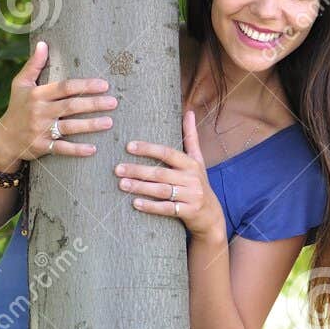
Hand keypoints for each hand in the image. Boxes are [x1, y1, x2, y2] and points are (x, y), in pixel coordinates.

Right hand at [0, 41, 118, 161]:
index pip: (64, 87)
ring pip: (69, 127)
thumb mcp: (21, 84)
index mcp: (37, 94)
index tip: (104, 85)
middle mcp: (40, 111)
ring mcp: (41, 130)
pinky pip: (62, 148)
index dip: (84, 85)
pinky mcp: (42, 147)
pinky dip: (77, 150)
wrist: (5, 138)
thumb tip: (43, 43)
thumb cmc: (17, 107)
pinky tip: (93, 149)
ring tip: (109, 122)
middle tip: (113, 102)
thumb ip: (33, 64)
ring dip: (90, 125)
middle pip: (71, 106)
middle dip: (93, 104)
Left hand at [114, 109, 225, 239]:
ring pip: (161, 190)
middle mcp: (192, 179)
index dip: (148, 149)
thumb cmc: (199, 184)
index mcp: (192, 164)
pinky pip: (166, 209)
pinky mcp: (189, 212)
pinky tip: (135, 203)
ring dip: (140, 187)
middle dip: (138, 170)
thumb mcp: (198, 161)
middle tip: (118, 169)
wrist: (211, 216)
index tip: (129, 146)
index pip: (168, 153)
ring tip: (122, 184)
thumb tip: (189, 112)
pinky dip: (151, 206)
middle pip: (161, 173)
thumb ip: (191, 137)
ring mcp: (191, 196)